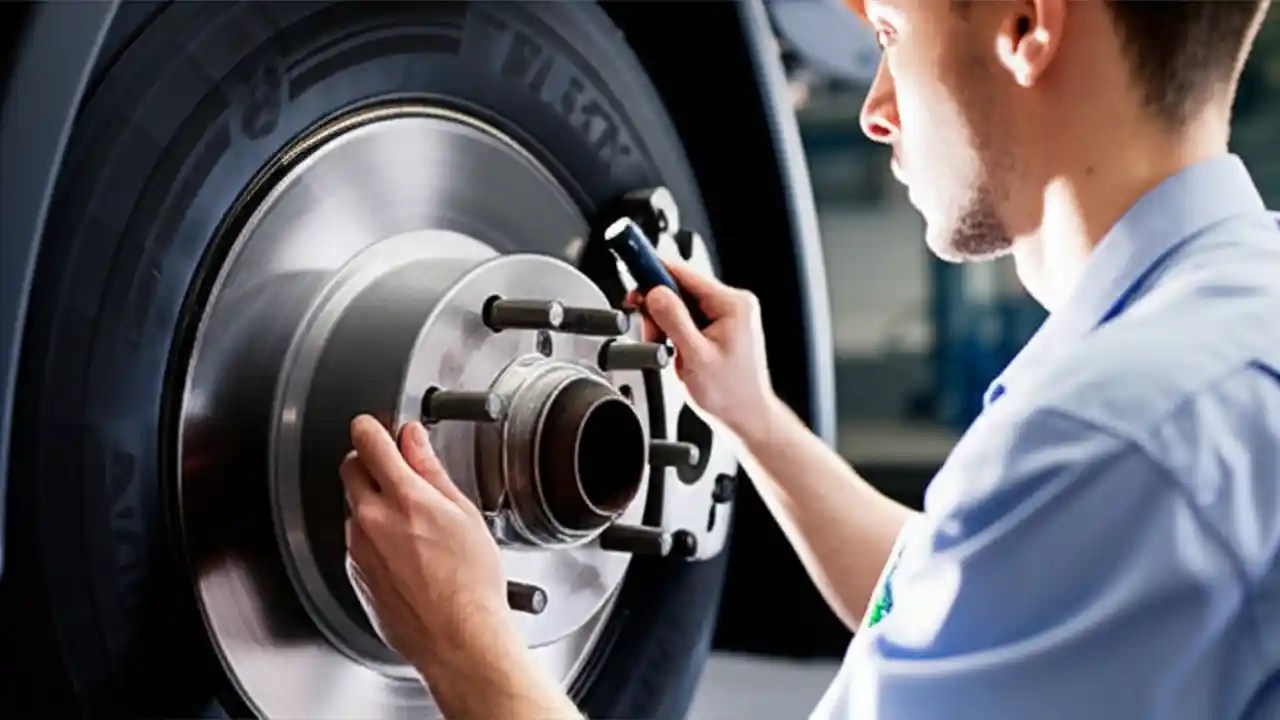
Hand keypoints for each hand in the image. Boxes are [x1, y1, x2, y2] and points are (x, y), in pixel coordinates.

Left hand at [341, 416, 582, 718]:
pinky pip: (356, 539)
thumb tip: (414, 440)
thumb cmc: (470, 585)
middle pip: (350, 468)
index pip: (369, 441)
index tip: (375, 425)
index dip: (371, 426)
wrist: (457, 638)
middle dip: (368, 460)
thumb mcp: (463, 514)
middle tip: (394, 468)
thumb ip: (432, 470)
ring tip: (412, 523)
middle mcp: (371, 521)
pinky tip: (406, 552)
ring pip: (353, 505)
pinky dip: (374, 535)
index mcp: (403, 499)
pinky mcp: (355, 573)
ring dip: (373, 501)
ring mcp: (358, 549)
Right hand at [625, 258, 778, 439]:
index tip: (633, 274)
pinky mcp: (718, 326)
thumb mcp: (696, 357)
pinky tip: (677, 351)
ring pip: (679, 303)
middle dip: (658, 310)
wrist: (745, 417)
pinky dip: (674, 332)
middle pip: (679, 287)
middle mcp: (732, 304)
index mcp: (733, 304)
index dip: (653, 274)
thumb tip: (655, 293)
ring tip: (671, 351)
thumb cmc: (731, 394)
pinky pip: (687, 318)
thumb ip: (674, 321)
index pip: (684, 273)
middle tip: (654, 334)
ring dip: (665, 325)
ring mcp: (727, 314)